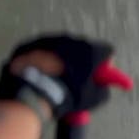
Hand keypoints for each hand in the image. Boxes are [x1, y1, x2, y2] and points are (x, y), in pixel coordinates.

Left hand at [0, 34, 115, 117]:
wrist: (33, 92)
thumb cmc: (66, 95)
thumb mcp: (93, 99)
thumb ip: (103, 90)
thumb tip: (102, 88)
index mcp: (91, 50)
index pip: (107, 51)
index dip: (105, 63)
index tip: (100, 73)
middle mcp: (72, 40)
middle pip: (83, 48)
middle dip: (82, 61)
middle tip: (78, 78)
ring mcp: (50, 39)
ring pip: (61, 48)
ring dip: (62, 59)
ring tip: (56, 78)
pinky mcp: (31, 43)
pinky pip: (42, 50)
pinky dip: (43, 60)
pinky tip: (40, 75)